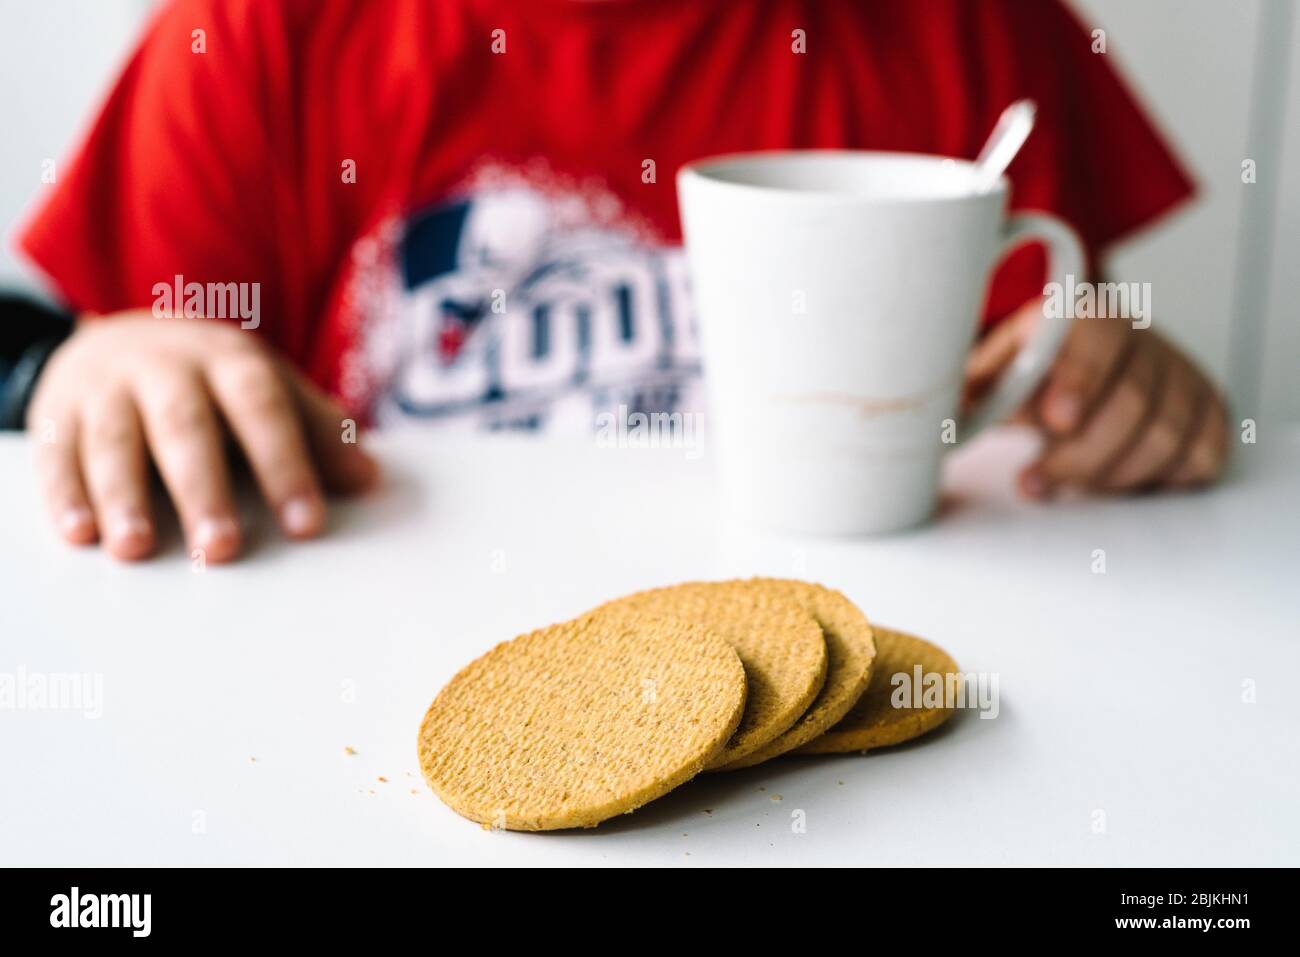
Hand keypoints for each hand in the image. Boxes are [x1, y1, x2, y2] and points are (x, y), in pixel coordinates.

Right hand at [27, 312, 377, 561]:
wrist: (120, 335)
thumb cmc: (213, 380)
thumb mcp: (269, 389)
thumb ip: (318, 432)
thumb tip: (367, 479)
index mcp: (229, 361)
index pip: (263, 409)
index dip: (286, 465)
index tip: (305, 524)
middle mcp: (165, 369)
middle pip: (186, 426)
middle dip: (203, 489)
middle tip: (222, 549)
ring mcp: (107, 389)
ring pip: (115, 440)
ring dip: (124, 496)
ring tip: (138, 549)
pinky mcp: (59, 415)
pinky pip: (59, 454)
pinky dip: (65, 495)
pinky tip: (82, 535)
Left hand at [965, 303, 1228, 497]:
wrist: (1075, 359)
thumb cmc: (1024, 372)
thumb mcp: (988, 371)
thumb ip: (967, 391)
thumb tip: (933, 426)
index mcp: (1084, 316)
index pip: (1095, 338)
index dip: (1079, 379)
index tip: (1055, 420)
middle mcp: (1141, 336)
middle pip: (1130, 403)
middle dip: (1079, 455)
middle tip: (1034, 481)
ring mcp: (1179, 372)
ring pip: (1166, 436)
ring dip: (1111, 476)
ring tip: (1066, 482)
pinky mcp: (1205, 407)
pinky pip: (1200, 454)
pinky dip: (1159, 479)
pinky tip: (1117, 479)